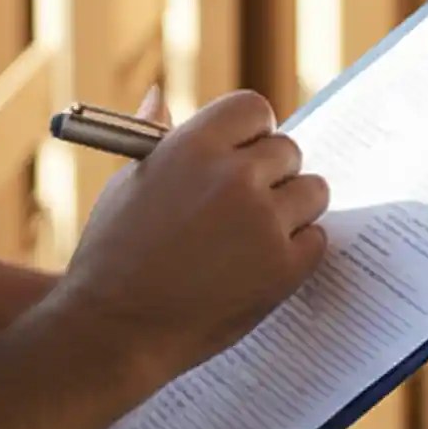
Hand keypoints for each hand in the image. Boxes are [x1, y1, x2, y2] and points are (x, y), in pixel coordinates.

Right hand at [52, 87, 329, 382]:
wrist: (111, 332)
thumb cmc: (112, 255)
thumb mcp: (128, 183)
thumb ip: (161, 138)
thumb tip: (158, 96)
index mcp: (194, 145)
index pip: (254, 109)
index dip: (253, 132)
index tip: (246, 152)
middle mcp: (235, 176)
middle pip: (289, 150)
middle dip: (273, 173)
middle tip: (248, 203)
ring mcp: (264, 222)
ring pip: (313, 191)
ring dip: (293, 209)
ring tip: (254, 236)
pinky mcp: (284, 267)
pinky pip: (316, 239)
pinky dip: (297, 251)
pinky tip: (260, 266)